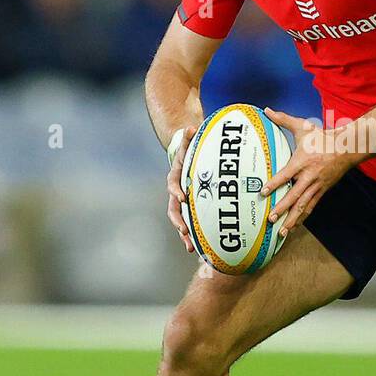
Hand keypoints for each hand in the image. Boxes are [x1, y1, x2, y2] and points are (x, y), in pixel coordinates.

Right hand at [166, 127, 194, 253]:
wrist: (185, 157)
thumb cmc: (189, 150)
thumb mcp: (188, 143)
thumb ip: (188, 137)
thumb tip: (191, 126)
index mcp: (175, 177)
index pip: (173, 185)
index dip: (177, 191)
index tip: (183, 198)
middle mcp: (176, 192)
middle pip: (173, 210)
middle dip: (179, 222)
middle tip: (185, 231)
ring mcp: (181, 202)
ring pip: (180, 221)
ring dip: (185, 235)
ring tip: (192, 248)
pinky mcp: (189, 209)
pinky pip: (191, 224)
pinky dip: (195, 236)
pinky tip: (202, 249)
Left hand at [260, 108, 353, 236]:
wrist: (347, 148)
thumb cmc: (322, 137)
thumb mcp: (303, 126)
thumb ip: (283, 119)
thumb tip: (266, 110)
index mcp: (302, 161)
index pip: (286, 175)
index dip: (274, 184)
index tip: (263, 193)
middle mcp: (309, 176)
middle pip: (294, 196)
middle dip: (282, 208)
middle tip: (270, 219)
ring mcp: (317, 186)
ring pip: (303, 206)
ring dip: (292, 219)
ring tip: (282, 231)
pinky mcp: (322, 191)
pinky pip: (311, 207)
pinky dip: (302, 218)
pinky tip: (294, 226)